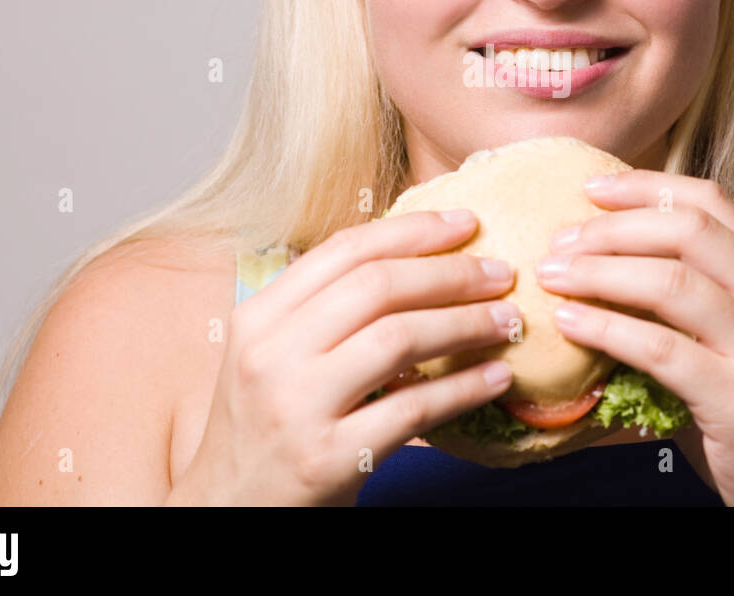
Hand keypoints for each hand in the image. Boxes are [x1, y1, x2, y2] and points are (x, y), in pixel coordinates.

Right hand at [170, 209, 518, 505]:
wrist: (226, 510)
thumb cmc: (264, 426)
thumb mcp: (271, 355)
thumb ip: (324, 309)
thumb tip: (416, 259)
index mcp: (258, 316)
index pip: (345, 250)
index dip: (413, 230)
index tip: (466, 222)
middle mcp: (271, 354)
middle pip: (378, 287)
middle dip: (450, 273)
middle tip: (499, 273)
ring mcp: (298, 407)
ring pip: (399, 338)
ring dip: (466, 323)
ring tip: (507, 320)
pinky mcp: (329, 459)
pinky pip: (413, 410)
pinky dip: (464, 388)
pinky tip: (497, 377)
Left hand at [534, 170, 733, 505]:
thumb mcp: (732, 331)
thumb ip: (688, 290)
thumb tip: (594, 250)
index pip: (709, 201)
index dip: (644, 187)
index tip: (590, 188)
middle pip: (687, 230)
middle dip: (613, 228)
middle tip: (559, 241)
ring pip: (672, 283)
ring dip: (599, 272)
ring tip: (552, 275)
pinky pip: (660, 350)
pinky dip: (605, 328)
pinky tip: (569, 322)